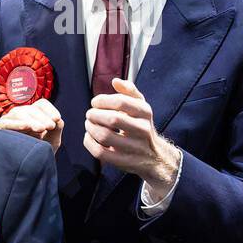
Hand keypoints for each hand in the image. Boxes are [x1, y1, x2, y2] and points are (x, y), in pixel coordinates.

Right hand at [0, 97, 63, 152]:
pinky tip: (25, 127)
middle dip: (42, 117)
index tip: (57, 119)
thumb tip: (57, 120)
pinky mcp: (2, 128)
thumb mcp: (53, 139)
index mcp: (35, 114)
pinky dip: (16, 123)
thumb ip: (57, 129)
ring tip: (41, 129)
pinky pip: (7, 123)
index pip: (41, 104)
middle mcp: (21, 114)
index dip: (50, 110)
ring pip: (19, 113)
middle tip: (50, 126)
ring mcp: (10, 119)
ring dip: (31, 120)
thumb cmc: (41, 150)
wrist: (30, 165)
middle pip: (31, 108)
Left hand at [84, 77, 179, 198]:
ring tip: (88, 124)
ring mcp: (134, 147)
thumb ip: (129, 91)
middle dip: (94, 114)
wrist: (154, 156)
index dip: (103, 100)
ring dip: (90, 128)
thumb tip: (115, 81)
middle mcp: (142, 129)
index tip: (95, 102)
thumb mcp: (141, 107)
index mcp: (145, 113)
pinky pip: (100, 152)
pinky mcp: (124, 161)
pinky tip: (89, 136)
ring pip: (104, 136)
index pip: (121, 102)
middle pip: (112, 119)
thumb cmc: (141, 126)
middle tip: (89, 114)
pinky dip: (89, 143)